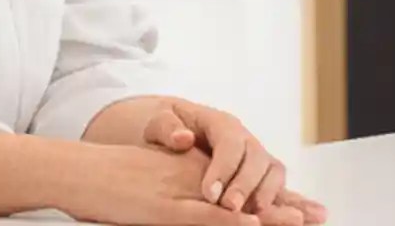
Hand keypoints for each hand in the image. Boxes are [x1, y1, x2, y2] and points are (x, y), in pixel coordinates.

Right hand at [57, 143, 309, 225]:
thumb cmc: (111, 188)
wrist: (76, 174)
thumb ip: (185, 197)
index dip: (274, 200)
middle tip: (317, 215)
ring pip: (231, 206)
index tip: (306, 211)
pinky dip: (227, 221)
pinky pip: (203, 216)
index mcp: (192, 174)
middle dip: (282, 207)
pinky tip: (247, 223)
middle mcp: (193, 179)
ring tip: (297, 221)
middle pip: (245, 194)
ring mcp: (181, 193)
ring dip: (265, 215)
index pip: (241, 188)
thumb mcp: (154, 189)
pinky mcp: (166, 209)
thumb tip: (218, 209)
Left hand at [143, 101, 327, 224]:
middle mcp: (244, 138)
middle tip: (228, 207)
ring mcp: (256, 156)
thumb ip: (166, 128)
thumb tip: (183, 138)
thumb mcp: (158, 121)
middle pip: (257, 157)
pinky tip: (282, 216)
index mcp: (220, 122)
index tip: (209, 193)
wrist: (174, 129)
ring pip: (273, 171)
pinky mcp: (261, 175)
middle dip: (245, 184)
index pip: (230, 142)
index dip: (224, 168)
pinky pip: (278, 186)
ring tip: (251, 216)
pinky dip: (285, 200)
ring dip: (266, 194)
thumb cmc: (166, 127)